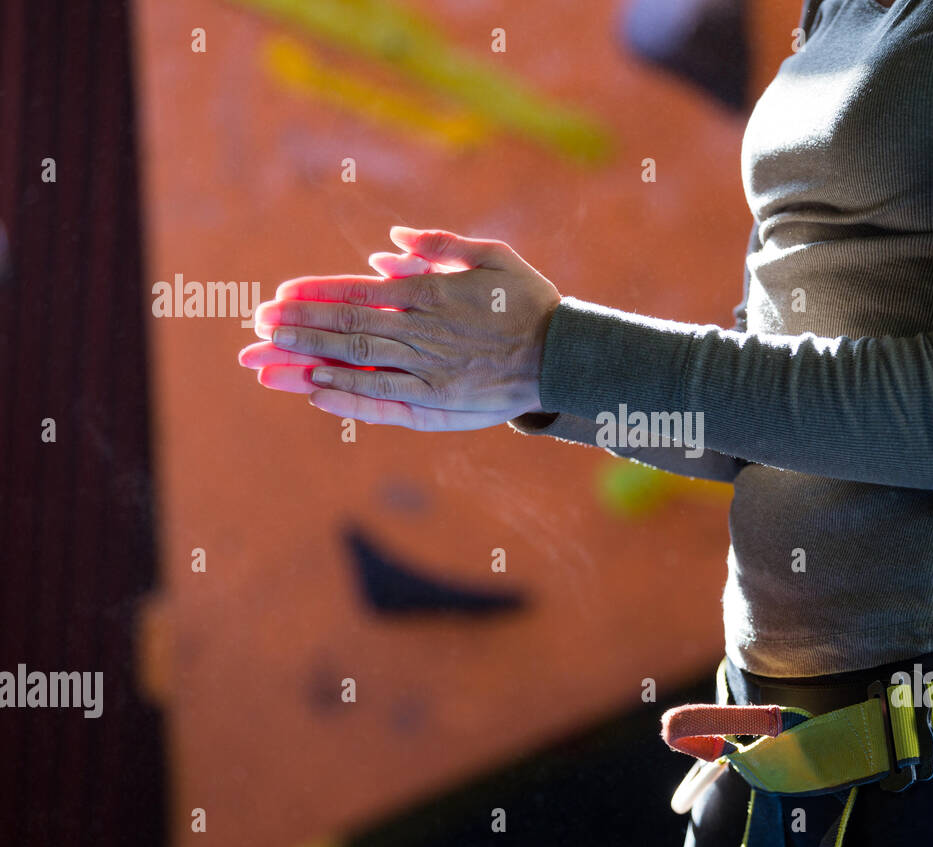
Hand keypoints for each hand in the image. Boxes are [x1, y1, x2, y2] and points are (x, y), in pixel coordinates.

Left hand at [237, 226, 561, 429]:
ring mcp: (429, 372)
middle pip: (348, 328)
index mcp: (432, 295)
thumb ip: (440, 246)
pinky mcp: (439, 406)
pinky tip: (314, 391)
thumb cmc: (528, 302)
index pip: (361, 292)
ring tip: (265, 360)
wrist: (565, 355)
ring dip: (309, 359)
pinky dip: (348, 396)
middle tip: (255, 327)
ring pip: (358, 363)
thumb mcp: (492, 256)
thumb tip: (387, 243)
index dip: (316, 294)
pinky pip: (384, 401)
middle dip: (298, 327)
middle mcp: (424, 333)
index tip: (279, 295)